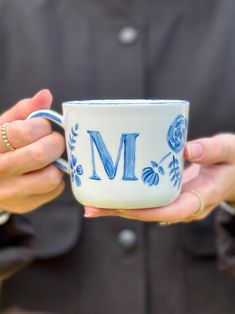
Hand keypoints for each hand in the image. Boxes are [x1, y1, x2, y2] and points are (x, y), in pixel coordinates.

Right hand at [0, 90, 64, 212]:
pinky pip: (54, 189)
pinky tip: (45, 171)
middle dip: (54, 142)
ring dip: (56, 163)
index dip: (41, 125)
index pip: (22, 132)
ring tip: (49, 157)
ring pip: (50, 177)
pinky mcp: (25, 205)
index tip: (42, 125)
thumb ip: (24, 110)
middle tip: (52, 140)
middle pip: (39, 155)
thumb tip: (46, 95)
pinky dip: (56, 177)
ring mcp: (11, 193)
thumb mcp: (2, 126)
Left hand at [84, 133, 234, 222]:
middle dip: (121, 212)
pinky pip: (145, 199)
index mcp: (201, 198)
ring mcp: (174, 201)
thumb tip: (188, 149)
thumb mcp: (228, 151)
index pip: (174, 211)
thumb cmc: (231, 161)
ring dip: (117, 208)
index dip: (149, 212)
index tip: (125, 208)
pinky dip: (126, 198)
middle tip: (92, 207)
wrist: (232, 171)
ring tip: (90, 204)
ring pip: (144, 209)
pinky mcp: (167, 193)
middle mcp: (184, 205)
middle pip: (150, 214)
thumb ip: (212, 150)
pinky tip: (106, 193)